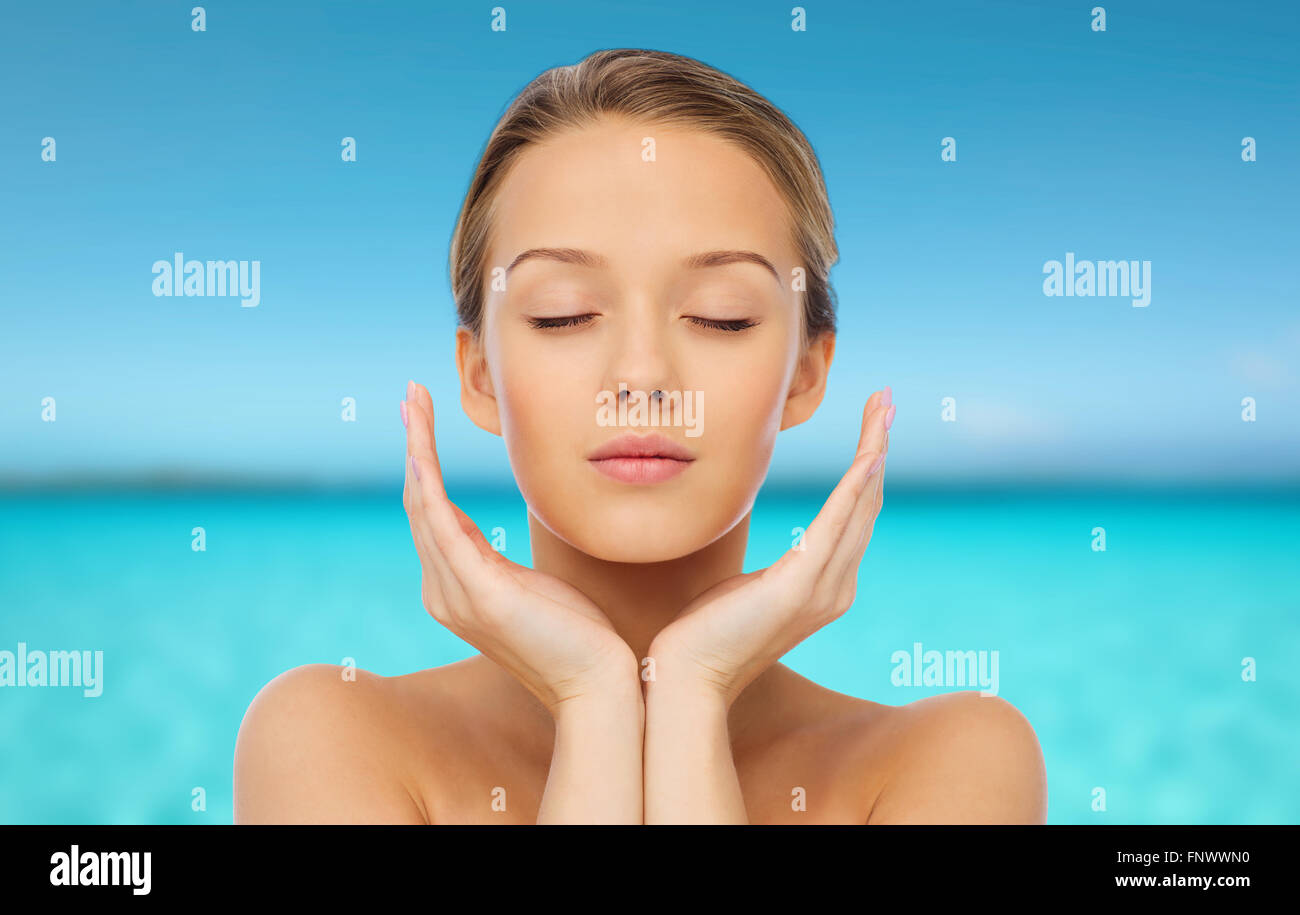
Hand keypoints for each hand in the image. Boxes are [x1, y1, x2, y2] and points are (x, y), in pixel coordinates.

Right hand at [402, 380, 637, 715]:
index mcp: (456, 589)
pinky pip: (442, 525)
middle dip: (414, 444)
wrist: (598, 684)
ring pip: (423, 506)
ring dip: (416, 449)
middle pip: (419, 503)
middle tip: (412, 395)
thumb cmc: (578, 637)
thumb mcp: (531, 588)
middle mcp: (444, 592)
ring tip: (414, 402)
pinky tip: (421, 449)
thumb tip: (492, 545)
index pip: (432, 516)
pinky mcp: (479, 595)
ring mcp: (455, 595)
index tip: (422, 420)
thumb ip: (500, 565)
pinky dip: (428, 481)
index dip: (424, 466)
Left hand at [648, 387, 893, 705]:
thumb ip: (775, 571)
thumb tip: (779, 552)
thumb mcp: (750, 590)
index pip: (854, 516)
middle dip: (876, 446)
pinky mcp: (799, 587)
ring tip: (881, 409)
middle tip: (885, 400)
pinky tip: (868, 456)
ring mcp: (823, 589)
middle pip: (866, 503)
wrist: (688, 677)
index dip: (866, 469)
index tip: (871, 426)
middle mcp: (837, 587)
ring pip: (858, 506)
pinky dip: (854, 488)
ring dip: (872, 452)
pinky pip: (835, 526)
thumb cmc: (708, 633)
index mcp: (826, 586)